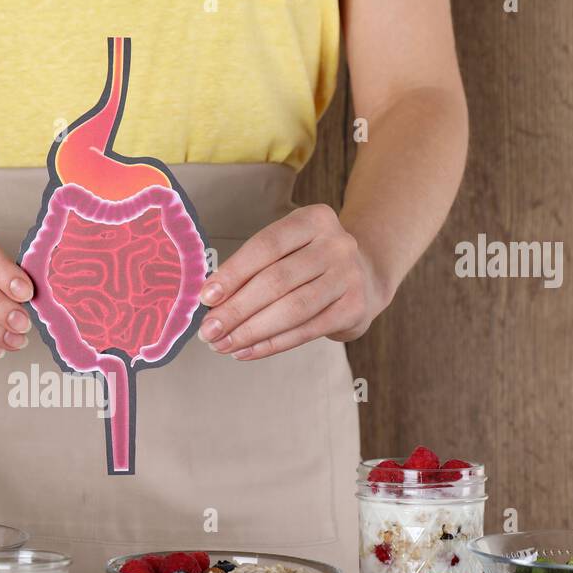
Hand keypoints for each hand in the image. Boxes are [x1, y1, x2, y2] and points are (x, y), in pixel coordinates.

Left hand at [196, 204, 383, 360]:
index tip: (206, 297)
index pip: (265, 246)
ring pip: (292, 309)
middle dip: (236, 309)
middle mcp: (336, 244)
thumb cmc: (310, 263)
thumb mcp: (288, 249)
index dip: (233, 273)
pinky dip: (272, 344)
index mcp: (313, 219)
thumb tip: (211, 300)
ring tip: (222, 345)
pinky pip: (306, 331)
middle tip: (208, 331)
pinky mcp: (355, 308)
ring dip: (251, 331)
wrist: (366, 276)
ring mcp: (349, 276)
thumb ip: (255, 268)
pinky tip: (246, 352)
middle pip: (276, 281)